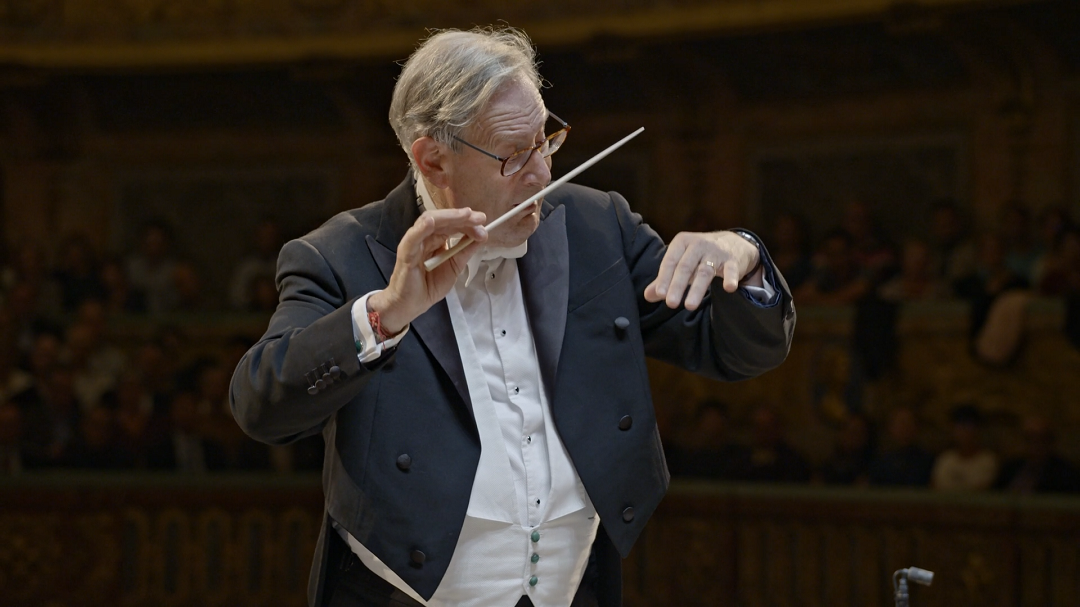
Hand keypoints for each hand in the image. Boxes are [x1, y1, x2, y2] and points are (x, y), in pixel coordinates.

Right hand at [368, 208, 487, 332]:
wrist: (412, 304)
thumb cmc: (430, 285)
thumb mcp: (455, 266)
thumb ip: (466, 251)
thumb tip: (483, 235)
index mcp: (437, 239)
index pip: (452, 224)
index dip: (468, 223)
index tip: (483, 224)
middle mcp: (425, 237)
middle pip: (443, 220)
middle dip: (462, 217)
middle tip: (480, 218)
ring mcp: (415, 243)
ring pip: (429, 222)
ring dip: (448, 217)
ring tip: (465, 215)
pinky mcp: (406, 253)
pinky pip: (412, 238)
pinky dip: (421, 229)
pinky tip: (431, 222)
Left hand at [644, 231, 759, 309]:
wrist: (733, 243)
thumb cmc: (699, 256)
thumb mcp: (681, 262)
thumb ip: (665, 278)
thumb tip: (647, 296)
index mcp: (682, 242)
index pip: (670, 261)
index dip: (664, 278)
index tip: (660, 294)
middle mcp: (698, 244)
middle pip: (686, 267)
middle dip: (678, 286)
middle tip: (671, 304)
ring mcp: (716, 252)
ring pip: (705, 271)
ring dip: (697, 289)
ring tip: (690, 306)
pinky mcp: (732, 260)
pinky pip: (731, 270)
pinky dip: (730, 278)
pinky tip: (729, 288)